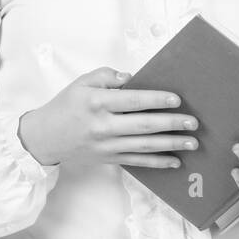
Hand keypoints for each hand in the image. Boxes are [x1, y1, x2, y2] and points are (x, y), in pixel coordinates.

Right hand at [17, 67, 199, 168]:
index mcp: (96, 102)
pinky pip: (137, 161)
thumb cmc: (65, 106)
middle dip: (172, 124)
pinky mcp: (108, 159)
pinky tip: (174, 161)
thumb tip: (132, 78)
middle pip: (143, 125)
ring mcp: (106, 146)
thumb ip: (107, 76)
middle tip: (193, 122)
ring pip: (144, 146)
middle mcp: (102, 126)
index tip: (177, 99)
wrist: (44, 137)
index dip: (156, 99)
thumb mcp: (82, 83)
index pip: (132, 100)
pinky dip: (157, 162)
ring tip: (192, 142)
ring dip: (171, 144)